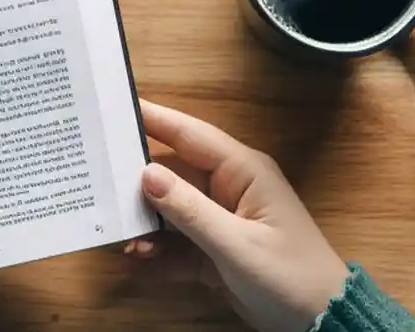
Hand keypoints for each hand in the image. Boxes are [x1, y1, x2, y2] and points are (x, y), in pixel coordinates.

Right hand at [129, 99, 348, 331]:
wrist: (320, 322)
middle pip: (172, 171)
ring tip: (113, 229)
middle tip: (94, 175)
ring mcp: (220, 220)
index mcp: (242, 171)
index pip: (189, 134)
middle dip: (135, 177)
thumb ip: (189, 210)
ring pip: (170, 208)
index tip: (111, 105)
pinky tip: (135, 256)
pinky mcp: (213, 250)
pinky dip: (156, 248)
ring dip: (143, 220)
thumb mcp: (236, 244)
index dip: (152, 117)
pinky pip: (176, 241)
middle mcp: (228, 188)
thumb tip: (145, 174)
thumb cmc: (289, 275)